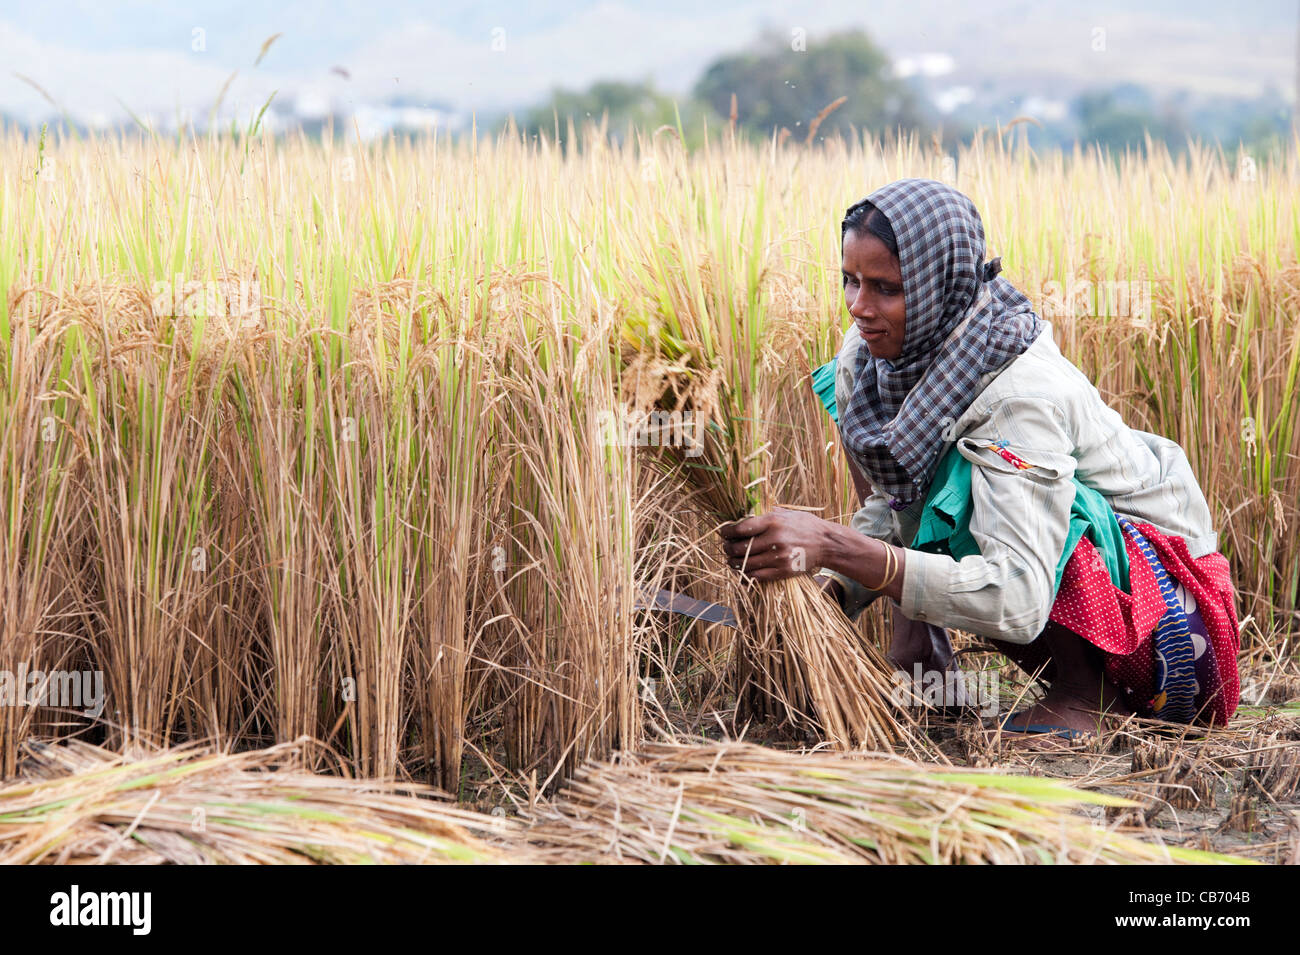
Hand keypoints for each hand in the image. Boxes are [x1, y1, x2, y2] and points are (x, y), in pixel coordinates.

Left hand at [718, 507, 834, 581]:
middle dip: (728, 549)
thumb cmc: (805, 525)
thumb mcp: (786, 513)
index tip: (723, 533)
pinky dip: (746, 575)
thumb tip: (743, 516)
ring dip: (734, 563)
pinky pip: (757, 576)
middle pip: (741, 548)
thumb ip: (765, 514)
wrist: (827, 543)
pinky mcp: (783, 571)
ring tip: (732, 560)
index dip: (727, 532)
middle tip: (726, 548)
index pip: (741, 528)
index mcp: (773, 522)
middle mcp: (775, 539)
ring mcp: (779, 557)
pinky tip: (743, 571)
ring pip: (746, 564)